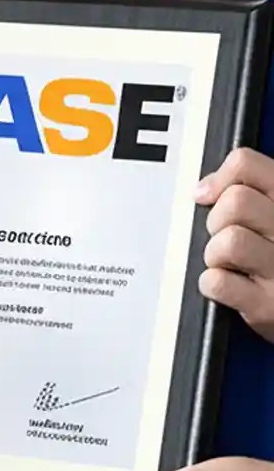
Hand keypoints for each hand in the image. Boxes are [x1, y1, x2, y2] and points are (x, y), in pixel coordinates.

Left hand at [195, 147, 273, 341]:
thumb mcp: (272, 217)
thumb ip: (247, 191)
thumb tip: (203, 189)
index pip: (247, 164)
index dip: (222, 179)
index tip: (214, 196)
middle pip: (235, 202)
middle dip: (217, 220)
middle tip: (227, 237)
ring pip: (228, 241)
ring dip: (215, 254)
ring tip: (230, 264)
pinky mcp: (267, 305)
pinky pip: (217, 281)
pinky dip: (212, 283)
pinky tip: (229, 286)